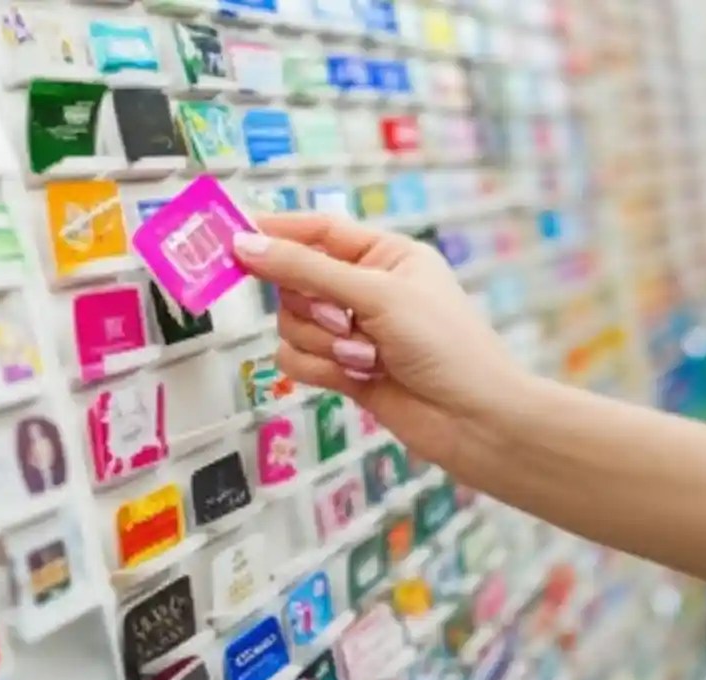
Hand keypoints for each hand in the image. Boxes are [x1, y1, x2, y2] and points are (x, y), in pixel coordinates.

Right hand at [234, 213, 521, 471]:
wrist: (475, 421)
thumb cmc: (446, 345)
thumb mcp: (377, 295)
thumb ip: (307, 270)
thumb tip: (245, 244)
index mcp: (385, 255)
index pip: (318, 231)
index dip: (276, 232)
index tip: (231, 236)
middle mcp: (366, 289)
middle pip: (295, 282)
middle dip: (313, 307)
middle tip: (343, 321)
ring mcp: (352, 332)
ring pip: (291, 325)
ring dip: (323, 344)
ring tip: (366, 358)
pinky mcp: (342, 370)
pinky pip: (296, 360)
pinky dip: (320, 370)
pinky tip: (358, 379)